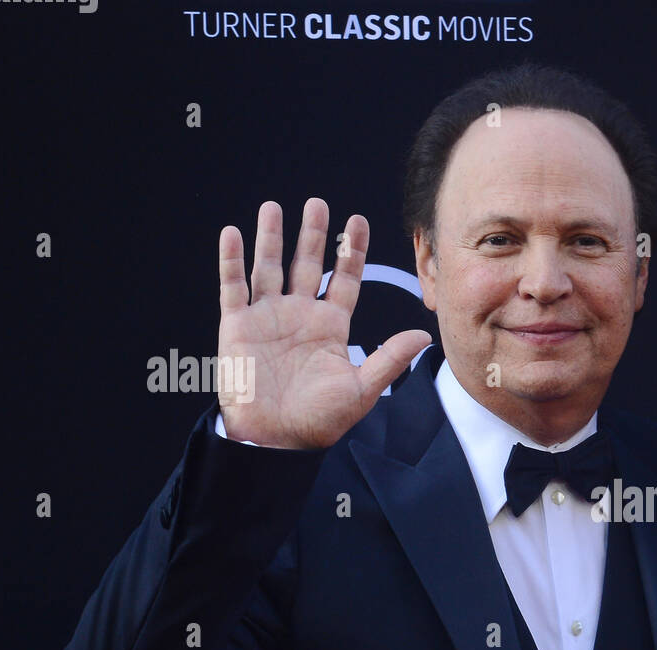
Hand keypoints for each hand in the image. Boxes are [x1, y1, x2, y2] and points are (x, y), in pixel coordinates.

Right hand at [217, 197, 431, 448]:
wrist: (277, 440)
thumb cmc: (320, 421)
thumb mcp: (362, 388)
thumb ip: (390, 358)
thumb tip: (424, 336)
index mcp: (331, 326)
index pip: (343, 279)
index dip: (350, 251)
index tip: (357, 220)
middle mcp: (300, 315)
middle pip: (307, 264)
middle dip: (313, 234)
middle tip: (317, 203)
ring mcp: (267, 317)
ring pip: (269, 267)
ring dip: (271, 238)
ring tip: (274, 207)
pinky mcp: (238, 326)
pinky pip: (233, 287)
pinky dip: (232, 260)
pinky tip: (234, 234)